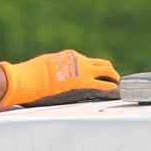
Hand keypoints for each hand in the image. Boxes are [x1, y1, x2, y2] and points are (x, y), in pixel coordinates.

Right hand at [0, 50, 119, 107]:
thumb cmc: (34, 74)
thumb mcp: (48, 65)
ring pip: (108, 73)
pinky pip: (104, 87)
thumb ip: (59, 68)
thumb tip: (59, 74)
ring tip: (120, 88)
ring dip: (115, 80)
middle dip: (110, 73)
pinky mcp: (85, 86)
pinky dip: (112, 90)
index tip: (99, 77)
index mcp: (71, 56)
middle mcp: (81, 62)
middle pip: (104, 65)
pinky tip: (117, 94)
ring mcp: (85, 73)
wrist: (31, 79)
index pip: (90, 62)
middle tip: (115, 82)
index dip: (96, 70)